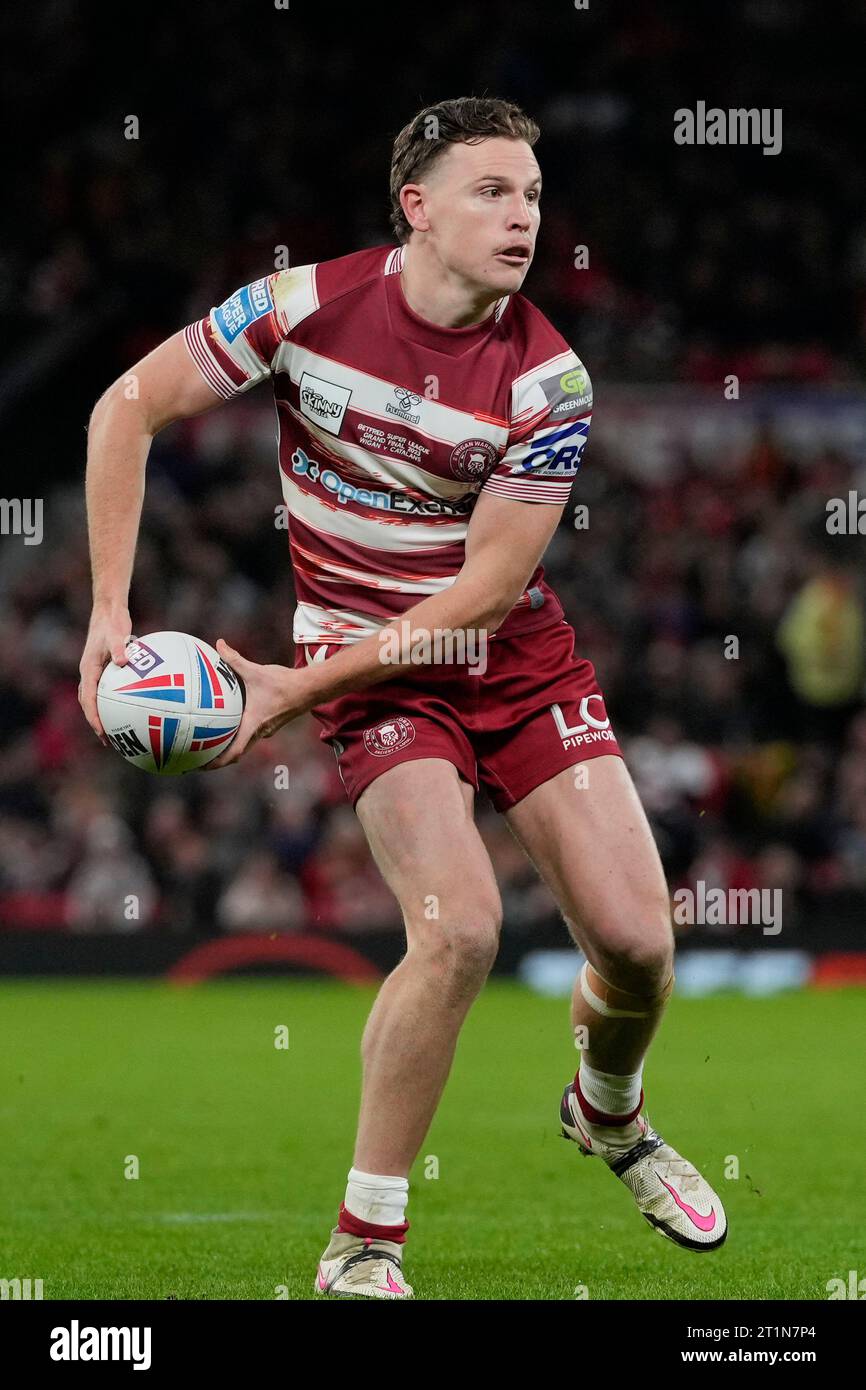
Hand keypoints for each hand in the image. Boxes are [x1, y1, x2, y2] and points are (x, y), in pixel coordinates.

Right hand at [78, 604, 132, 744]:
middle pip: (88, 703)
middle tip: (107, 739)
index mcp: (88, 669)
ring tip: (117, 731)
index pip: (88, 698)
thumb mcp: (116, 634)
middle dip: (96, 722)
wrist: (108, 611)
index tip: (101, 731)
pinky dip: (115, 701)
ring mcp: (96, 672)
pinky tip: (133, 707)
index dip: (93, 716)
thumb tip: (123, 662)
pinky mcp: (105, 669)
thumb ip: (120, 648)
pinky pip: (108, 690)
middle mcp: (89, 673)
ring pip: (96, 698)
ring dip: (103, 714)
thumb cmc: (112, 623)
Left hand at [203, 639, 308, 768]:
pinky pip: (251, 735)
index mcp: (253, 724)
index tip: (200, 765)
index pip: (234, 752)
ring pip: (244, 744)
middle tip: (199, 759)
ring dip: (229, 748)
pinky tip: (231, 724)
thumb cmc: (284, 683)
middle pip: (236, 754)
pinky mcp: (270, 724)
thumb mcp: (255, 671)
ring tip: (210, 745)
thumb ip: (234, 659)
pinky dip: (239, 736)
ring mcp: (266, 730)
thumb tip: (219, 644)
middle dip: (218, 759)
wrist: (310, 688)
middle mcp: (259, 732)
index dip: (217, 762)